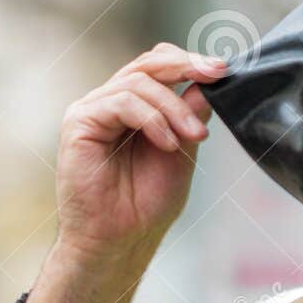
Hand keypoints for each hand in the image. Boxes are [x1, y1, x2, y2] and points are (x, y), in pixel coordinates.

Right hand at [27, 43, 227, 302]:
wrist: (119, 240)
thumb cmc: (145, 206)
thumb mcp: (181, 153)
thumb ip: (190, 118)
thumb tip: (207, 84)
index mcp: (135, 108)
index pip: (158, 67)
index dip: (188, 62)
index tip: (222, 70)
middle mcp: (111, 103)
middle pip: (148, 64)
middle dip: (186, 66)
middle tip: (216, 76)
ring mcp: (94, 110)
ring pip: (138, 82)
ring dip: (174, 107)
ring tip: (193, 136)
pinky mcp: (80, 122)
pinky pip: (121, 102)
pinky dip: (151, 119)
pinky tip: (167, 143)